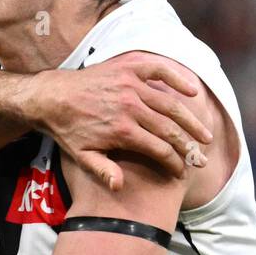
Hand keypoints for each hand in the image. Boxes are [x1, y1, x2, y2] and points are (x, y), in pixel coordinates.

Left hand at [27, 53, 213, 189]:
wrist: (50, 97)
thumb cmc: (68, 129)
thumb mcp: (81, 156)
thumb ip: (102, 171)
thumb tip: (120, 187)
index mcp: (122, 131)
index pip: (160, 150)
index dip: (175, 163)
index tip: (183, 171)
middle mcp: (130, 107)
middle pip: (171, 129)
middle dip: (190, 146)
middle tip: (202, 158)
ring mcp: (130, 85)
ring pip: (171, 104)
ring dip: (191, 120)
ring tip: (205, 134)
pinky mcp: (128, 68)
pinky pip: (159, 70)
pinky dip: (178, 78)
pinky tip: (192, 91)